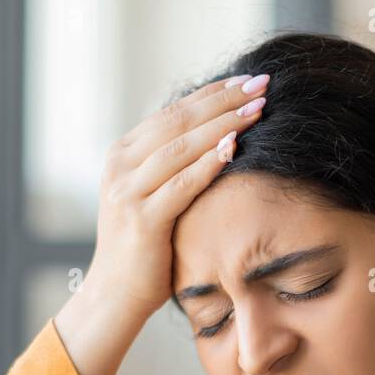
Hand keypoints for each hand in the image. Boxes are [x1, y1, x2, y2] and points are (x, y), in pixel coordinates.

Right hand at [80, 71, 270, 320]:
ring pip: (180, 147)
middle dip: (223, 100)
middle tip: (261, 84)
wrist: (114, 295)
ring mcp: (127, 192)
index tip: (246, 80)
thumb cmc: (143, 248)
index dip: (211, 93)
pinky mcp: (141, 220)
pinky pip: (182, 184)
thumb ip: (171, 167)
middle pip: (178, 120)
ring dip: (223, 125)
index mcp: (122, 154)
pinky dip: (209, 164)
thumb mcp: (151, 197)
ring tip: (257, 109)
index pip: (172, 111)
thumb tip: (218, 136)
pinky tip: (235, 148)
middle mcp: (120, 166)